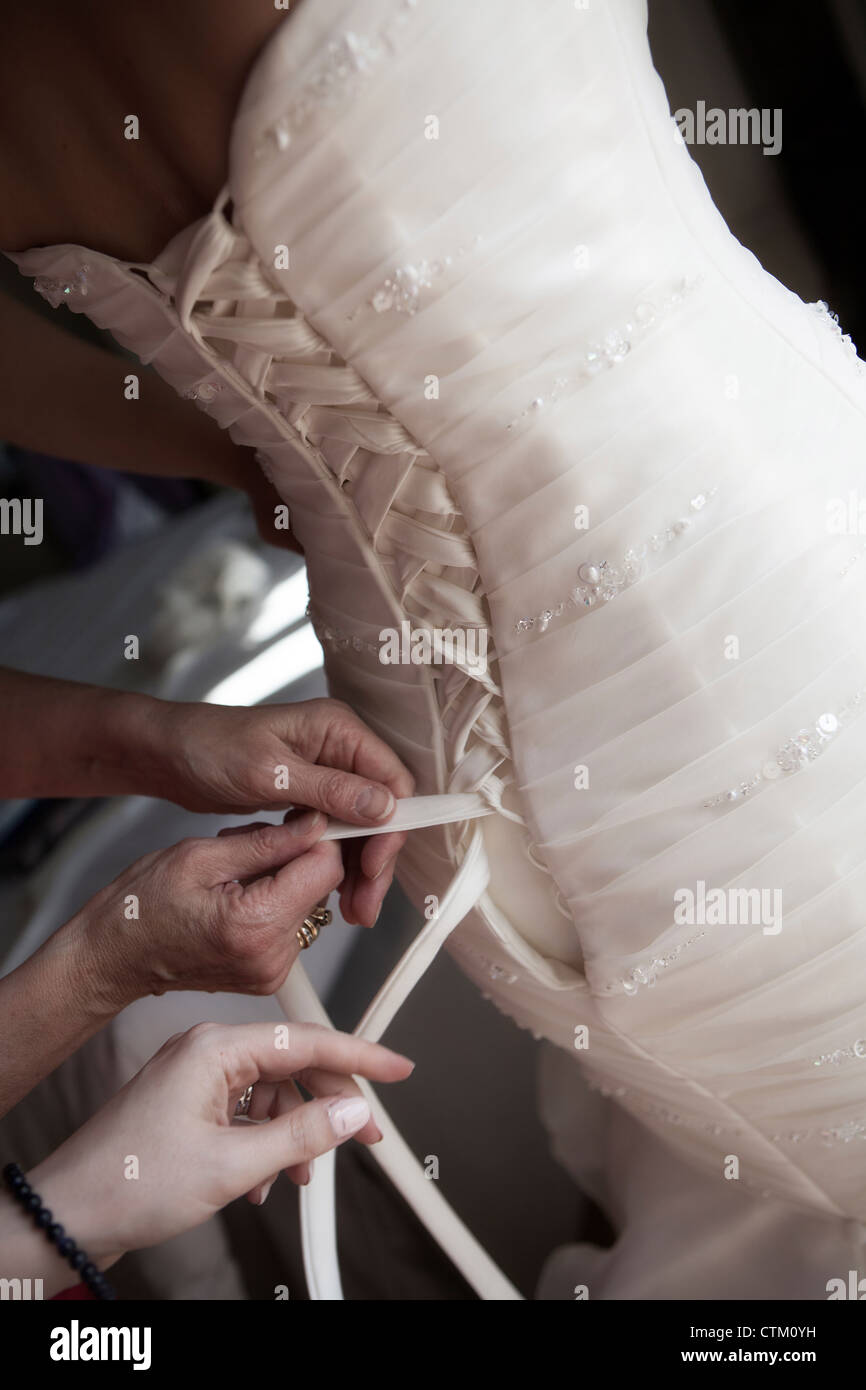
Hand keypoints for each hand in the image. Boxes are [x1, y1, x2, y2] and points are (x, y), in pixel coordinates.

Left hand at [18, 1021, 413, 1283]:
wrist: (70, 1214)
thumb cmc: (132, 1184)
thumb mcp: (232, 1165)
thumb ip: (302, 1135)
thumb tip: (353, 1113)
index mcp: (216, 1049)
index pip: (306, 1041)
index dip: (360, 1057)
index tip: (398, 1069)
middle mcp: (207, 1052)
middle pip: (292, 1066)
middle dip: (329, 1105)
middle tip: (365, 1138)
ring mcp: (195, 1077)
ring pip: (272, 1093)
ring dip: (294, 1133)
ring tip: (298, 1175)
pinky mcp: (187, 1103)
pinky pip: (246, 1110)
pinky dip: (264, 1142)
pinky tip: (264, 1179)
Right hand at [80, 813, 343, 1007]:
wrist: (113, 958)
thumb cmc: (141, 908)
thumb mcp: (200, 856)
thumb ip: (267, 842)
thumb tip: (315, 826)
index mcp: (256, 924)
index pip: (326, 870)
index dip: (317, 839)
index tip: (297, 823)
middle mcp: (271, 956)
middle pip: (320, 889)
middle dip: (294, 859)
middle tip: (246, 849)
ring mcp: (271, 972)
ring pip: (308, 906)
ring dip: (283, 882)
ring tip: (234, 876)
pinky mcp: (267, 976)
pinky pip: (291, 927)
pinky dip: (273, 906)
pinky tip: (237, 898)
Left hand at [159, 697, 414, 926]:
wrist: (171, 754)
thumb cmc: (211, 749)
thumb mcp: (269, 774)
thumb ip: (329, 790)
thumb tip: (383, 807)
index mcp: (338, 729)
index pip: (391, 781)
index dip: (390, 828)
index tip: (373, 868)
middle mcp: (339, 748)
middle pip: (382, 809)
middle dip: (375, 859)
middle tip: (364, 906)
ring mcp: (326, 772)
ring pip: (362, 825)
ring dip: (359, 867)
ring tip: (352, 910)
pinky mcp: (310, 793)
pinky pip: (337, 829)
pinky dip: (336, 859)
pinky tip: (331, 890)